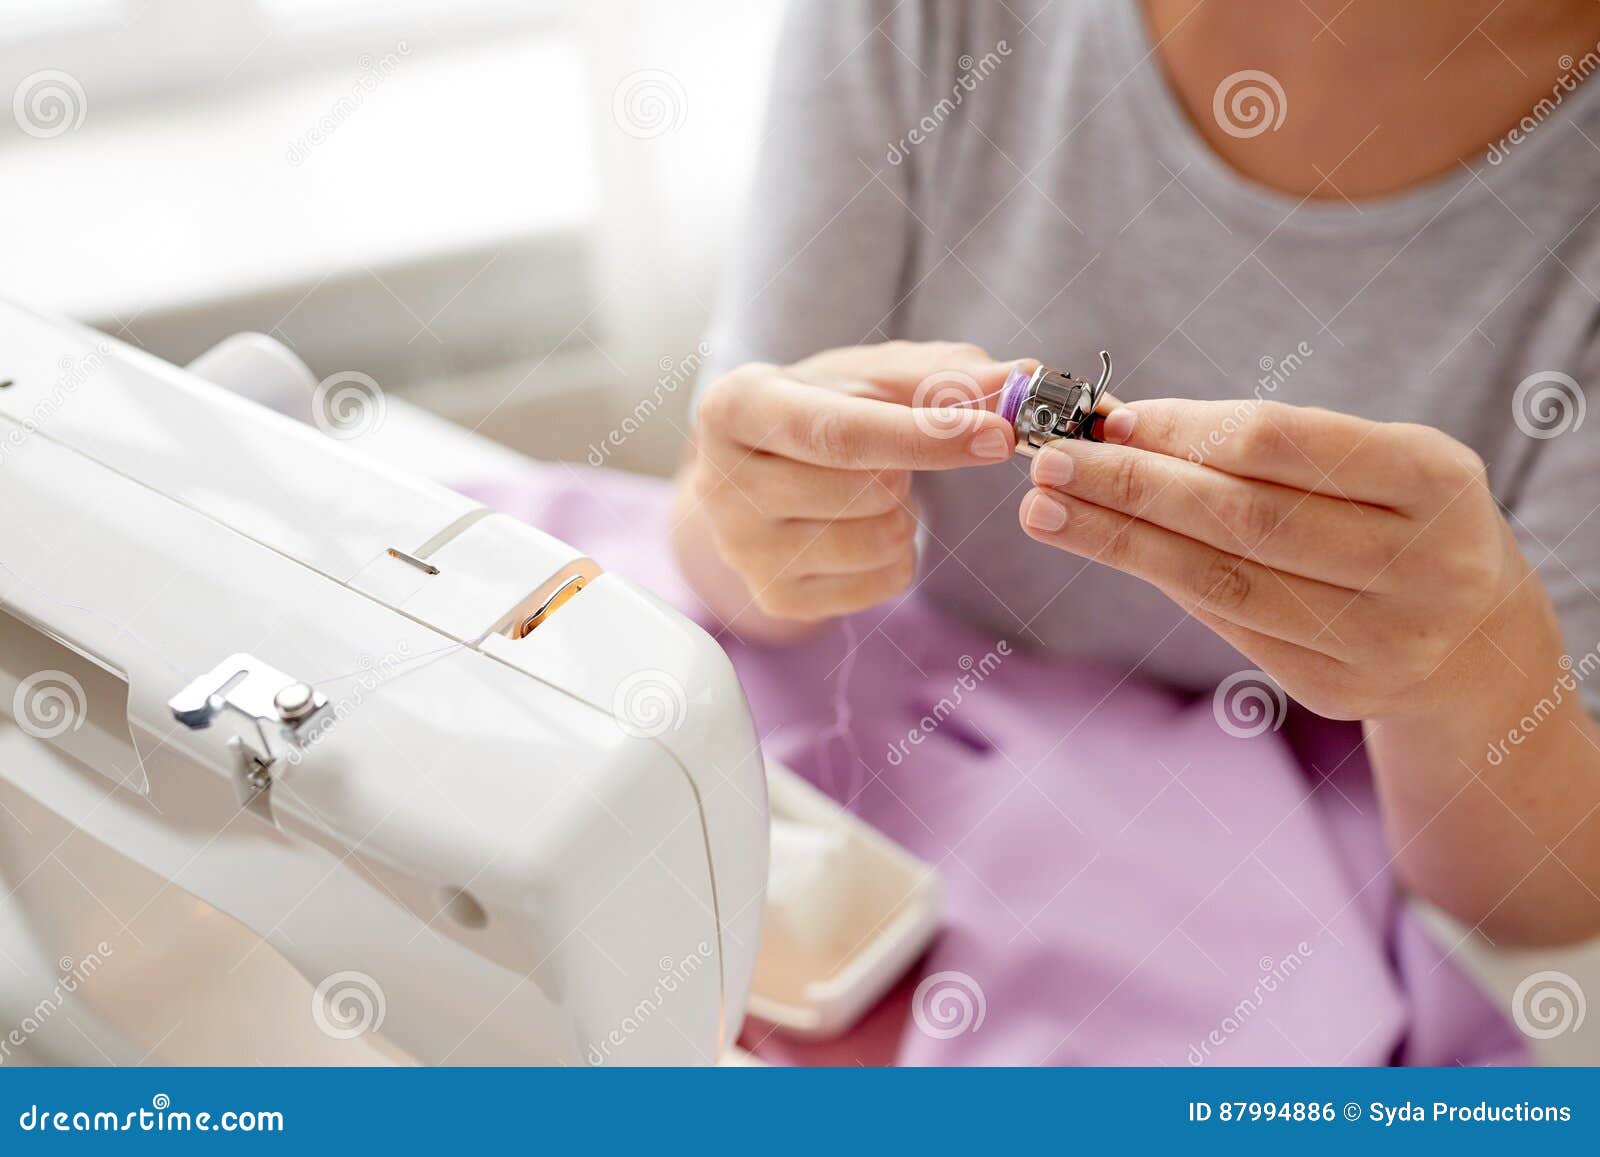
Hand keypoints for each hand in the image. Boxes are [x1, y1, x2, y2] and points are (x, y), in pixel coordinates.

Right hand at [685, 341, 1016, 624]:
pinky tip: (861, 528)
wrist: (756, 471)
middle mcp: (722, 484)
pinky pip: (885, 580)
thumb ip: (947, 375)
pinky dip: (898, 552)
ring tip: (868, 491)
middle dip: (907, 470)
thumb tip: (1022, 379)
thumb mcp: (871, 377)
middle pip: (868, 490)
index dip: (926, 436)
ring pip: (880, 539)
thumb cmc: (822, 409)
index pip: (839, 433)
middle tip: (884, 456)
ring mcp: (744, 550)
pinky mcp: (776, 596)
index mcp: (735, 407)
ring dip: (903, 512)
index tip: (999, 435)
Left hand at [1019, 399, 1531, 719]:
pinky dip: (1161, 578)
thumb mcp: (1373, 460)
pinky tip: (1108, 546)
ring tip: (1045, 509)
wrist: (1477, 638)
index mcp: (1435, 481)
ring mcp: (1381, 639)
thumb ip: (1267, 444)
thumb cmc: (1401, 519)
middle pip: (1242, 518)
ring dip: (1119, 540)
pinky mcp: (1336, 689)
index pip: (1281, 444)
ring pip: (1221, 581)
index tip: (1107, 420)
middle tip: (1049, 462)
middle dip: (1132, 486)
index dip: (1184, 431)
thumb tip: (1122, 427)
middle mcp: (1419, 565)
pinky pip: (1228, 624)